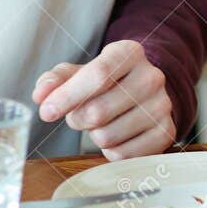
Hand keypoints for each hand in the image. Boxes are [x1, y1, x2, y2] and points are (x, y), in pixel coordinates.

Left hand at [32, 40, 174, 158]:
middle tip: (78, 115)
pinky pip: (122, 155)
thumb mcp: (80, 72)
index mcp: (130, 52)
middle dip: (77, 119)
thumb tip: (41, 95)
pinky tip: (116, 135)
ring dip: (93, 136)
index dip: (67, 97)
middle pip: (97, 112)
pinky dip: (110, 151)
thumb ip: (56, 80)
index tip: (46, 112)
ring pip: (107, 137)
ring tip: (100, 123)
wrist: (144, 92)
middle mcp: (151, 77)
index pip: (97, 75)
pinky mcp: (166, 132)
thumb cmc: (106, 81)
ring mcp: (162, 106)